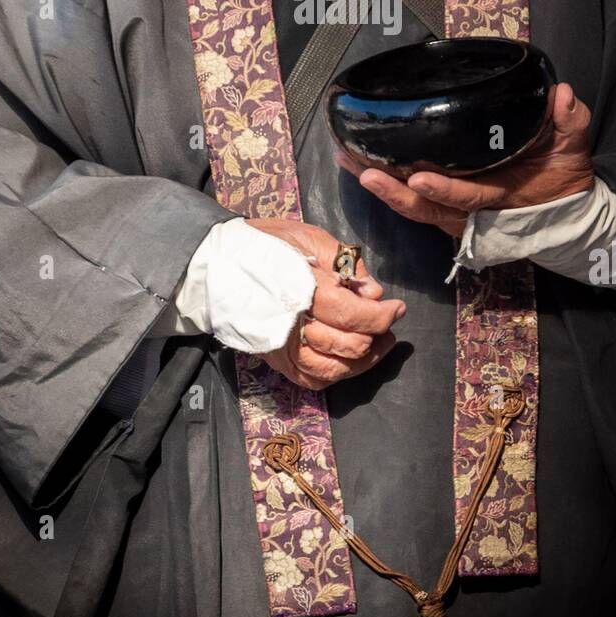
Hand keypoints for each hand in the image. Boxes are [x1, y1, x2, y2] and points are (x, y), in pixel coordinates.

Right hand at [245, 219, 405, 389]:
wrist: (218, 264)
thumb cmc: (266, 245)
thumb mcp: (309, 236)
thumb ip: (345, 263)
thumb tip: (373, 291)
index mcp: (302, 292)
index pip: (354, 315)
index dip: (383, 315)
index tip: (397, 307)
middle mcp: (292, 326)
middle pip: (349, 345)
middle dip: (379, 335)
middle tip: (389, 321)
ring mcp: (282, 348)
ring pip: (335, 369)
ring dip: (365, 359)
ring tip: (379, 342)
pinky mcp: (276, 360)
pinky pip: (313, 380)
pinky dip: (337, 373)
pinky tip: (350, 358)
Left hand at [333, 81, 593, 234]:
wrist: (564, 209)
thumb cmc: (564, 176)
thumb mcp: (574, 148)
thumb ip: (569, 122)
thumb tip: (563, 96)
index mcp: (501, 197)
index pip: (468, 198)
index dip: (445, 191)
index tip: (419, 178)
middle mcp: (472, 211)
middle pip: (427, 208)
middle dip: (393, 193)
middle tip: (363, 171)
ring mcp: (456, 213)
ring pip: (414, 207)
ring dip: (381, 188)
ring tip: (350, 162)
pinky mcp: (446, 208)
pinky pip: (412, 202)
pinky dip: (386, 187)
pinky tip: (360, 165)